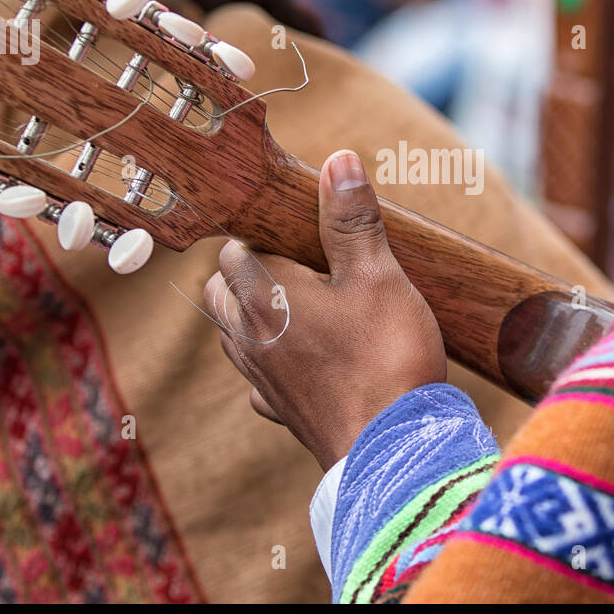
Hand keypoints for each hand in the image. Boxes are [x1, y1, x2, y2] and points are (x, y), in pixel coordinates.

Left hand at [207, 150, 446, 469]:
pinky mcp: (282, 414)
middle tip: (295, 264)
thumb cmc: (385, 357)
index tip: (296, 231)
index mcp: (264, 294)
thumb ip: (352, 220)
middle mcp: (250, 337)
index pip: (234, 249)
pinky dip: (272, 369)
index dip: (263, 235)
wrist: (394, 452)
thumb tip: (337, 160)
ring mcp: (262, 380)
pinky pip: (260, 384)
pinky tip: (305, 366)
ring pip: (232, 338)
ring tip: (296, 308)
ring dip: (251, 318)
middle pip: (219, 292)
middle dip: (244, 272)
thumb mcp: (378, 275)